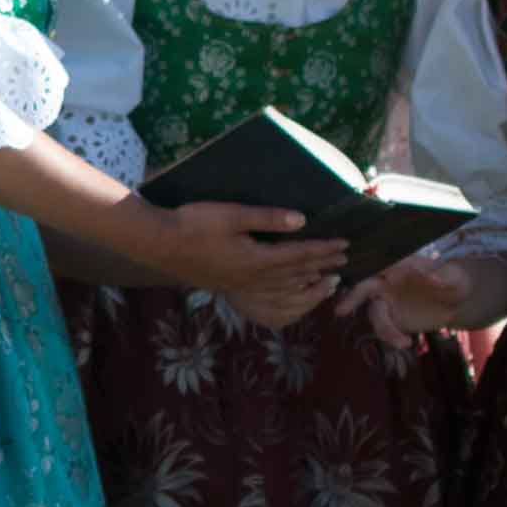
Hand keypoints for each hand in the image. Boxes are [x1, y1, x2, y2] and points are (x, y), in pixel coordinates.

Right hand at [152, 202, 345, 323]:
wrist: (160, 245)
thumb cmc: (194, 224)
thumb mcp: (232, 215)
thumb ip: (268, 218)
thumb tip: (302, 220)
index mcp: (257, 258)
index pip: (300, 254)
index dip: (324, 249)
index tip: (346, 244)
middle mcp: (253, 276)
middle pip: (297, 273)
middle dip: (323, 265)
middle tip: (346, 260)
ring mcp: (242, 284)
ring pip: (285, 286)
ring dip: (309, 281)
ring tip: (327, 277)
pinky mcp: (231, 285)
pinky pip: (269, 292)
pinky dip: (288, 289)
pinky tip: (291, 286)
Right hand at [349, 252, 473, 349]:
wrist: (456, 303)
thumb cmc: (454, 281)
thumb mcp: (454, 277)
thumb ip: (443, 275)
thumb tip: (430, 276)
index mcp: (400, 266)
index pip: (383, 265)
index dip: (377, 271)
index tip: (378, 279)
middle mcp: (387, 281)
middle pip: (365, 287)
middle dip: (352, 298)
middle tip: (340, 311)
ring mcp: (387, 301)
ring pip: (374, 313)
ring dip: (382, 328)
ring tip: (401, 341)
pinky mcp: (391, 319)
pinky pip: (383, 328)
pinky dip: (390, 337)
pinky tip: (406, 342)